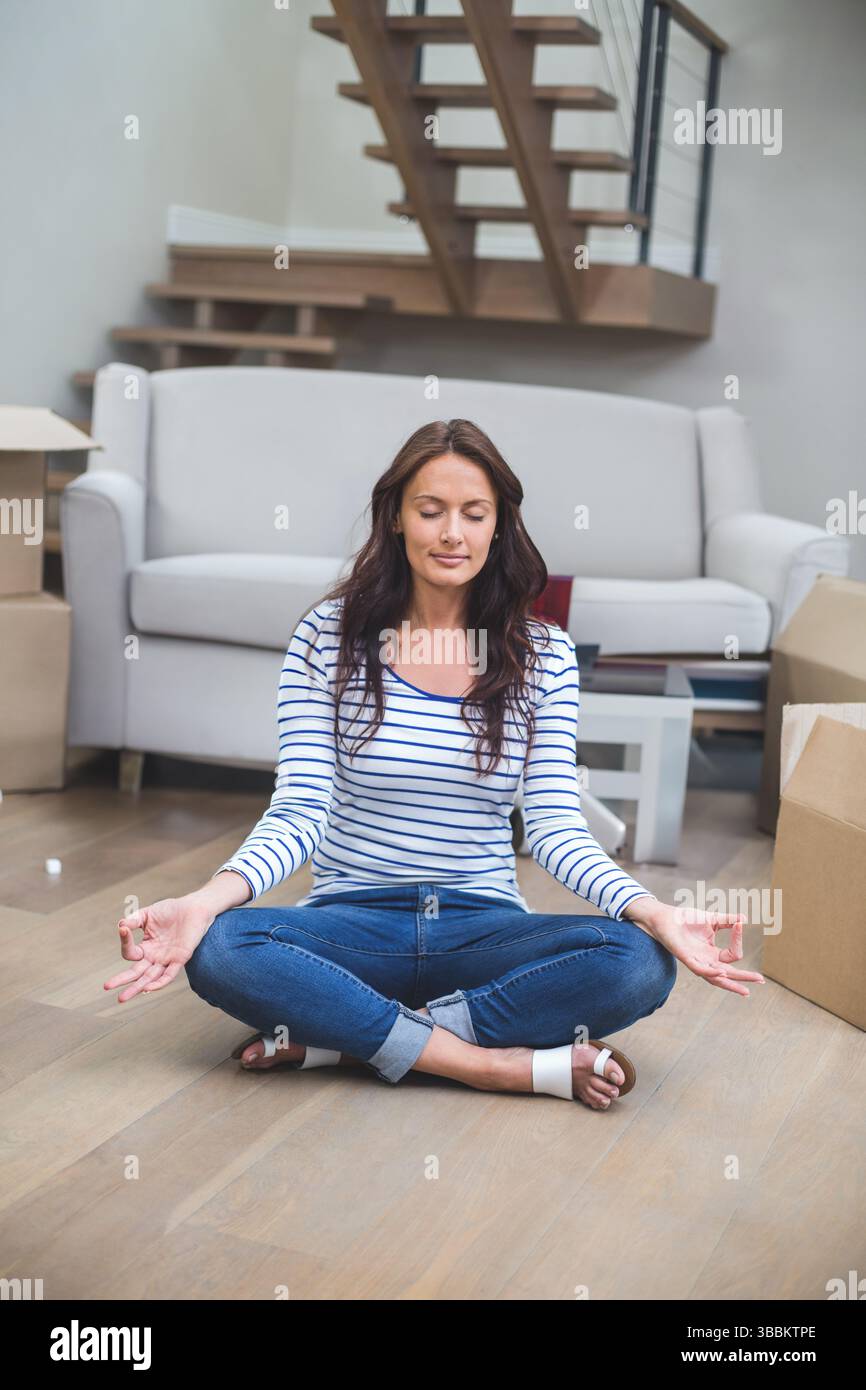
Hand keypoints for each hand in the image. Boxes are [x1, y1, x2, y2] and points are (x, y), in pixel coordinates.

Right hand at [103, 895, 213, 1001]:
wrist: (194, 908)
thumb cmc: (172, 910)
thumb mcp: (148, 914)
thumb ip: (134, 920)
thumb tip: (121, 925)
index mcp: (146, 947)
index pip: (130, 953)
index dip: (125, 942)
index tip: (123, 929)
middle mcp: (155, 956)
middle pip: (136, 972)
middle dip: (121, 980)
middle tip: (106, 987)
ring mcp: (167, 959)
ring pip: (149, 978)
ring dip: (136, 988)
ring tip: (122, 998)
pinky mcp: (180, 959)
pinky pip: (169, 975)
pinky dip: (159, 983)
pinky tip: (148, 988)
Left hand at [623, 897, 765, 995]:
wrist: (665, 916)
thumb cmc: (686, 919)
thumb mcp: (712, 919)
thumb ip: (728, 921)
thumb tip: (745, 919)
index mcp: (712, 953)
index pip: (732, 955)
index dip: (738, 940)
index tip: (739, 924)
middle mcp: (706, 961)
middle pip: (729, 974)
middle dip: (744, 978)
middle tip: (761, 980)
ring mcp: (696, 961)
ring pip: (716, 978)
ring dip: (731, 984)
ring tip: (746, 990)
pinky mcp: (686, 958)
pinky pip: (700, 969)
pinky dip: (711, 973)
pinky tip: (721, 974)